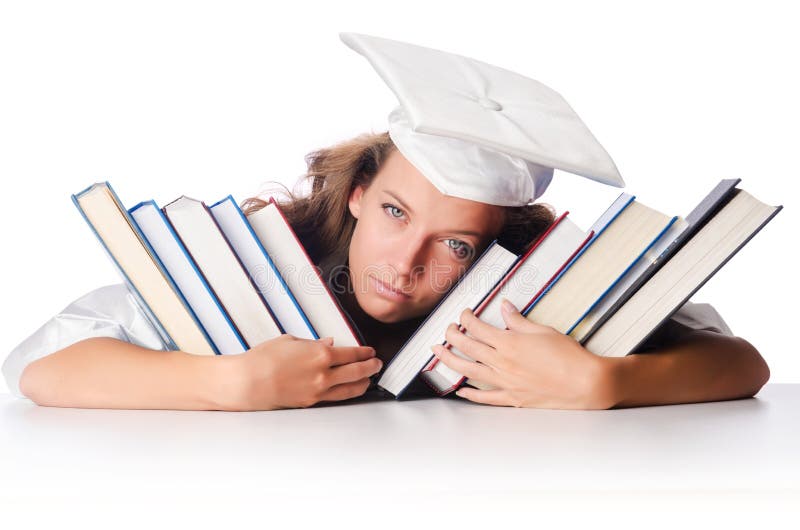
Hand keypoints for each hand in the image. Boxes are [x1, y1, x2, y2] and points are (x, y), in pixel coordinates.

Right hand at [234, 335, 380, 409]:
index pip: (352, 353)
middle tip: (377, 364)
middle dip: (370, 367)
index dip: (364, 352)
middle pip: (357, 371)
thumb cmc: (263, 359)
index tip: (370, 351)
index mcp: (320, 354)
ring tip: (369, 379)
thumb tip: (329, 343)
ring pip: (350, 389)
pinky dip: (347, 393)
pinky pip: (335, 398)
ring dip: (363, 383)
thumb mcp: (290, 341)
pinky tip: (350, 390)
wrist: (248, 382)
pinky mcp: (310, 402)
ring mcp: (318, 390)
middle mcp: (323, 374)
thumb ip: (313, 343)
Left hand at [432, 300, 617, 409]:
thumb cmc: (568, 356)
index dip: (466, 319)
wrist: (585, 382)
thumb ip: (519, 321)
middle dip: (453, 335)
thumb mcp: (543, 331)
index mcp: (509, 342)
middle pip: (468, 346)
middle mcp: (502, 362)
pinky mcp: (512, 397)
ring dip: (450, 359)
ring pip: (469, 370)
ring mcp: (505, 381)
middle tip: (446, 329)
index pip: (478, 327)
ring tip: (438, 352)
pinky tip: (460, 389)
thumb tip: (505, 307)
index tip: (463, 314)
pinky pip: (485, 397)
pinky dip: (471, 394)